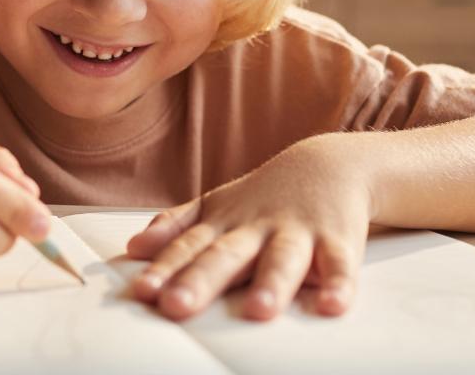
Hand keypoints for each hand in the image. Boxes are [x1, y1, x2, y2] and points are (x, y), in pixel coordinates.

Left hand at [127, 135, 371, 320]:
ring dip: (272, 283)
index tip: (143, 292)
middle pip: (226, 256)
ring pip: (283, 259)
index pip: (189, 248)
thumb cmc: (264, 196)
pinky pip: (340, 265)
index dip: (165, 269)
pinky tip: (332, 306)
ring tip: (259, 310)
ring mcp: (297, 233)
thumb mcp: (216, 206)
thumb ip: (176, 227)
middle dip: (201, 280)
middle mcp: (256, 229)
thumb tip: (134, 247)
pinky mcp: (338, 241)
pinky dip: (339, 284)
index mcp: (224, 225)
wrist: (329, 164)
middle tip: (177, 305)